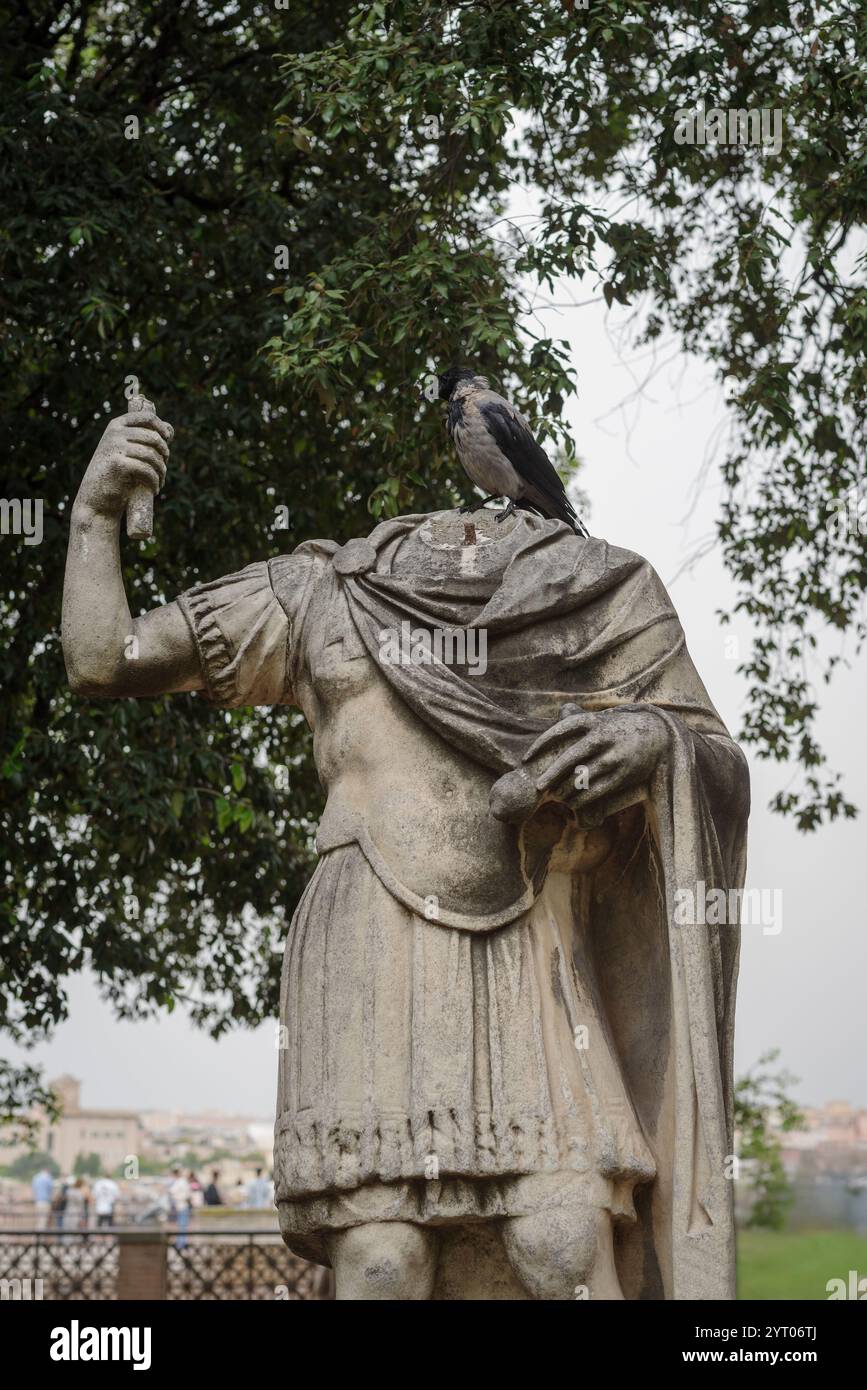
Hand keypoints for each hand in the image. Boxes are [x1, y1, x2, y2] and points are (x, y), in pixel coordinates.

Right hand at [74, 409, 173, 521]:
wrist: (95, 500)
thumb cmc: (113, 475)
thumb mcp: (125, 451)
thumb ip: (142, 438)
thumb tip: (170, 427)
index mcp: (116, 425)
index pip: (147, 418)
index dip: (162, 428)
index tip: (168, 439)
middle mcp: (114, 433)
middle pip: (154, 438)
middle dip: (164, 454)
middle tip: (163, 469)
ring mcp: (115, 447)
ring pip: (152, 455)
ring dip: (161, 470)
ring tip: (160, 480)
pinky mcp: (118, 464)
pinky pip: (147, 469)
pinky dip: (155, 481)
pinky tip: (155, 489)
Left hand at [524, 703, 668, 813]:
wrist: (659, 735)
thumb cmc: (623, 728)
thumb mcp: (604, 718)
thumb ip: (583, 718)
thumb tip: (562, 710)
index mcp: (593, 721)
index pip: (560, 730)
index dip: (541, 744)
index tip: (526, 758)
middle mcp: (603, 738)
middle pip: (570, 758)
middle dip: (551, 774)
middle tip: (538, 786)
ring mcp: (614, 756)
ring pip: (582, 777)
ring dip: (566, 790)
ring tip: (557, 797)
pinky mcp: (623, 774)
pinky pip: (597, 790)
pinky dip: (582, 799)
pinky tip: (573, 803)